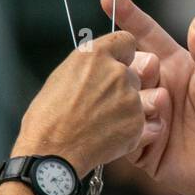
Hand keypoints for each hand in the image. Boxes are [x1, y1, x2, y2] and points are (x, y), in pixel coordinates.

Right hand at [16, 31, 162, 177]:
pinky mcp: (137, 123)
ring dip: (130, 107)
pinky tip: (109, 136)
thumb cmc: (48, 117)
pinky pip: (146, 121)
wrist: (50, 153)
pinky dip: (132, 129)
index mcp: (94, 55)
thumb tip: (102, 64)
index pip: (126, 40)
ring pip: (142, 96)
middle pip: (136, 70)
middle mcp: (117, 72)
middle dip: (124, 85)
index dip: (122, 54)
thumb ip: (90, 65)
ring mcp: (130, 98)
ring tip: (104, 121)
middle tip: (101, 102)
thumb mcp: (61, 77)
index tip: (117, 63)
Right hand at [101, 0, 194, 194]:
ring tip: (163, 111)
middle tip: (151, 77)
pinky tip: (157, 136)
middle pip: (127, 67)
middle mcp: (157, 90)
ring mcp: (148, 118)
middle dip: (131, 67)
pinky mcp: (144, 147)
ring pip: (120, 101)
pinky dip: (134, 133)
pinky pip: (124, 137)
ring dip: (136, 102)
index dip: (128, 16)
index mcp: (177, 68)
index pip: (147, 36)